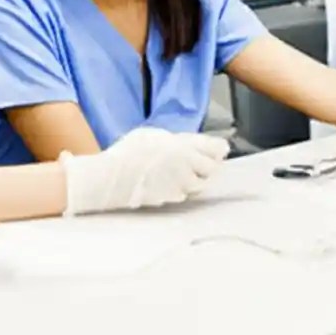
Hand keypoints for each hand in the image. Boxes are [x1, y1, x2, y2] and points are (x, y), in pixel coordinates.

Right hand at [58, 128, 229, 215]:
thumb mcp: (154, 135)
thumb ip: (177, 140)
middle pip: (211, 169)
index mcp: (183, 147)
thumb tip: (191, 144)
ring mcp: (180, 184)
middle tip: (206, 162)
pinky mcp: (171, 198)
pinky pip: (184, 194)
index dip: (219, 148)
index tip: (222, 148)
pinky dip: (183, 189)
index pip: (213, 148)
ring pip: (200, 184)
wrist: (112, 177)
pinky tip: (173, 183)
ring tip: (187, 173)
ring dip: (198, 178)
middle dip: (210, 165)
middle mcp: (186, 166)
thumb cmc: (129, 152)